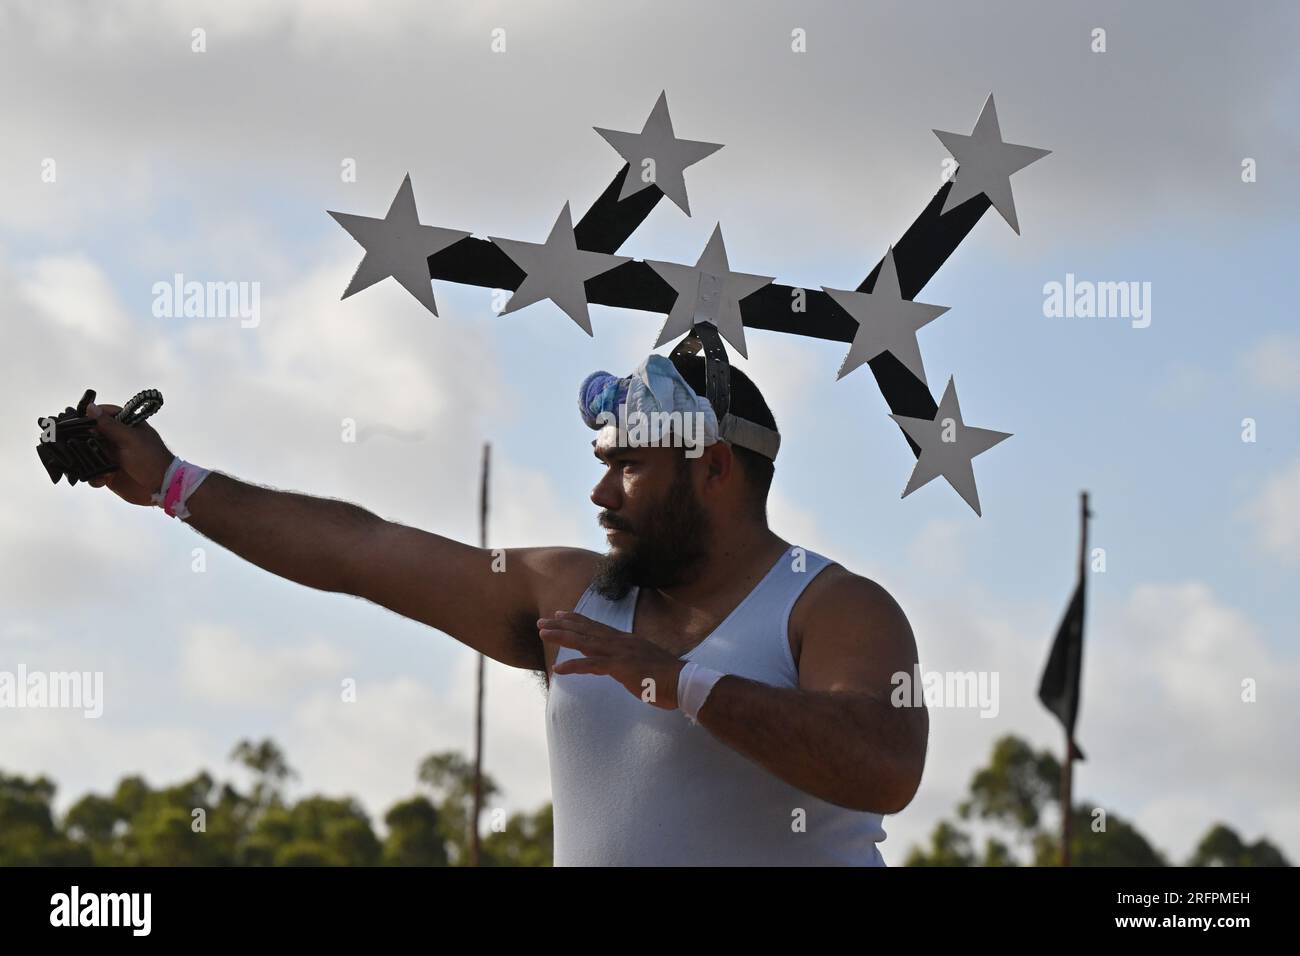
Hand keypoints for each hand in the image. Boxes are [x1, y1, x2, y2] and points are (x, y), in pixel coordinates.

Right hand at [84, 402, 175, 506]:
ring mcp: (112, 456)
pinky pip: (93, 472)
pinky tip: (101, 479)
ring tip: (85, 464)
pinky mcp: (109, 473)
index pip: (104, 414)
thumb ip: (109, 425)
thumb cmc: (151, 459)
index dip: (90, 414)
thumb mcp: (130, 439)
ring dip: (85, 460)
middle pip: (91, 434)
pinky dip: (94, 476)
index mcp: (126, 426)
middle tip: (70, 443)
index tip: (74, 418)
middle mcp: (117, 439)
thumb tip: (91, 407)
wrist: (162, 487)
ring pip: (89, 454)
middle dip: (81, 439)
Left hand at [538, 610, 686, 710]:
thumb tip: (626, 667)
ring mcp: (619, 653)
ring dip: (562, 637)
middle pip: (586, 630)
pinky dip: (573, 666)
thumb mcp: (644, 664)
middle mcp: (620, 642)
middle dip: (562, 625)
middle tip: (542, 621)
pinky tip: (558, 669)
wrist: (683, 682)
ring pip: (584, 642)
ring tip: (542, 633)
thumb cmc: (667, 678)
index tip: (561, 614)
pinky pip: (591, 666)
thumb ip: (631, 662)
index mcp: (626, 641)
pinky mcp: (620, 667)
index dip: (578, 620)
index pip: (597, 627)